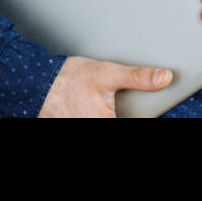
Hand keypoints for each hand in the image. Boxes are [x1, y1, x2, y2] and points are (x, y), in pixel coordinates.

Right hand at [38, 57, 172, 116]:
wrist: (37, 84)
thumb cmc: (68, 79)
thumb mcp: (106, 73)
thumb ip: (137, 78)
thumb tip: (164, 78)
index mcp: (108, 122)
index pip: (136, 121)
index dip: (141, 114)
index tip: (142, 109)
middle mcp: (97, 127)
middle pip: (121, 119)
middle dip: (124, 111)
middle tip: (113, 101)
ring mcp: (85, 127)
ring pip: (113, 118)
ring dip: (114, 111)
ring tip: (101, 102)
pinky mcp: (80, 125)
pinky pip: (100, 119)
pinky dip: (104, 113)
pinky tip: (97, 106)